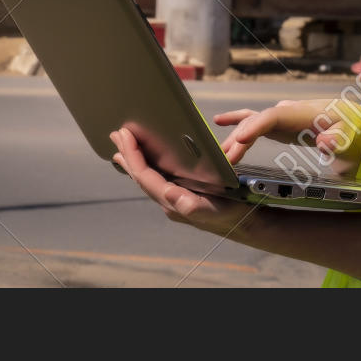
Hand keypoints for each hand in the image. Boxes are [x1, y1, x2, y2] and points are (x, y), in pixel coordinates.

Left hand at [109, 128, 254, 236]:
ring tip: (121, 146)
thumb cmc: (232, 215)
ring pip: (146, 178)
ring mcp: (173, 199)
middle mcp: (169, 201)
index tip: (125, 135)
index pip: (145, 177)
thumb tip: (168, 193)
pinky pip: (156, 178)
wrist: (245, 224)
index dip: (133, 155)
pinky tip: (145, 160)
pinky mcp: (180, 195)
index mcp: (174, 202)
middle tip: (115, 135)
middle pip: (141, 176)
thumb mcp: (217, 210)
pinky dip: (146, 166)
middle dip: (127, 155)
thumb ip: (193, 206)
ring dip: (133, 160)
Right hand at [213, 96, 360, 173]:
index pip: (274, 116)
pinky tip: (220, 124)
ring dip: (235, 138)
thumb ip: (340, 140)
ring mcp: (283, 117)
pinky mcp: (281, 125)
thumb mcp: (353, 137)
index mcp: (305, 113)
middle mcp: (289, 111)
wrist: (358, 126)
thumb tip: (323, 143)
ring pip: (252, 123)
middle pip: (258, 121)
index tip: (239, 140)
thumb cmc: (356, 130)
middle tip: (224, 160)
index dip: (255, 127)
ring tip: (219, 157)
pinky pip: (255, 123)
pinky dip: (238, 124)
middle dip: (239, 139)